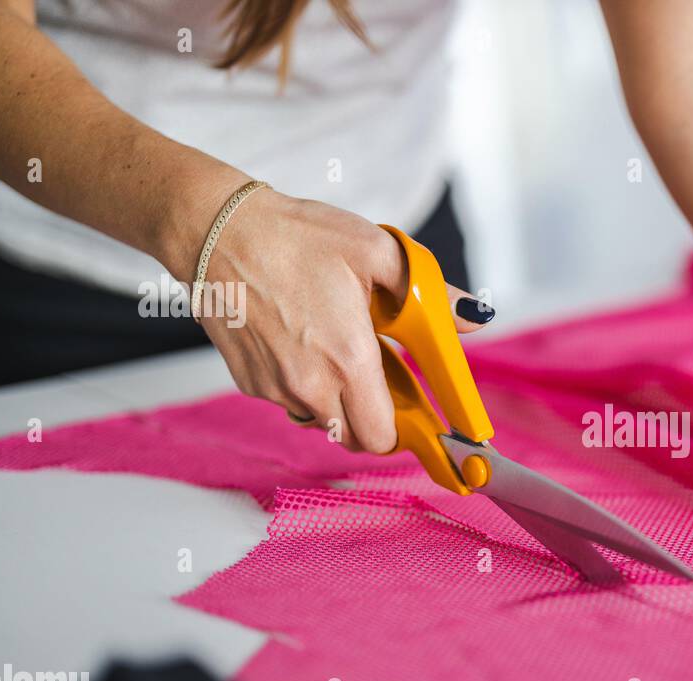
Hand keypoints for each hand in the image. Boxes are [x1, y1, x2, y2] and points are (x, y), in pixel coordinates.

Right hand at [189, 188, 490, 451]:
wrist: (217, 229)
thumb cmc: (295, 237)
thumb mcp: (377, 252)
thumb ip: (431, 294)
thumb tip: (475, 317)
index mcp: (348, 359)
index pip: (382, 437)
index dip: (403, 430)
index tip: (413, 412)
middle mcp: (310, 384)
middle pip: (354, 439)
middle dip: (374, 419)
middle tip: (379, 380)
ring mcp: (275, 387)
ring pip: (321, 422)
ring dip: (338, 402)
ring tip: (337, 351)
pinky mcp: (249, 381)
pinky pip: (289, 402)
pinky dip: (304, 386)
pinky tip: (303, 342)